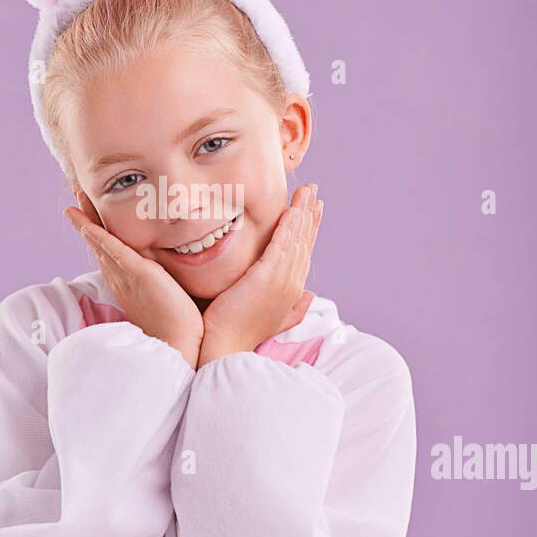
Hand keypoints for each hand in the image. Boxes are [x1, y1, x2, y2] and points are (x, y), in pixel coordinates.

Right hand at [64, 191, 203, 369]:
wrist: (180, 346)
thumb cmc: (179, 325)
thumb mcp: (169, 294)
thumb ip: (167, 279)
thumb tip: (175, 269)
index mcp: (127, 283)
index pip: (108, 252)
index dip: (97, 233)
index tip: (88, 215)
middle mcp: (121, 279)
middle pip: (98, 245)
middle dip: (86, 221)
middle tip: (75, 200)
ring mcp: (127, 278)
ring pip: (102, 245)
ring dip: (87, 222)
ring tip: (75, 202)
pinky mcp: (140, 276)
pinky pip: (115, 252)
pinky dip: (100, 237)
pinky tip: (88, 225)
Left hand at [198, 183, 323, 364]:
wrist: (223, 347)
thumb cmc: (239, 333)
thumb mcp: (271, 318)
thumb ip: (293, 308)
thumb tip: (310, 297)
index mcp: (292, 291)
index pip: (304, 253)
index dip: (309, 229)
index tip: (313, 209)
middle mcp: (292, 284)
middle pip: (305, 242)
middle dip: (310, 214)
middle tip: (313, 190)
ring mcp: (283, 281)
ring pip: (296, 239)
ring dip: (303, 212)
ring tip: (307, 190)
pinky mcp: (268, 277)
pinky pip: (282, 245)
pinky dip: (289, 226)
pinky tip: (292, 209)